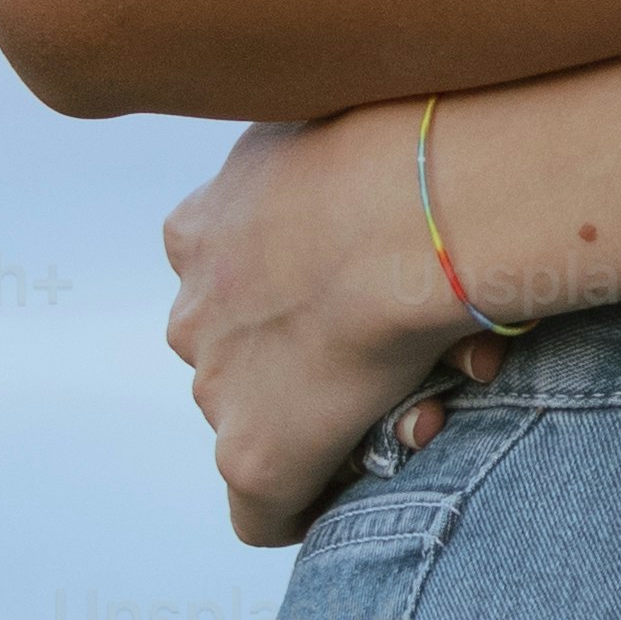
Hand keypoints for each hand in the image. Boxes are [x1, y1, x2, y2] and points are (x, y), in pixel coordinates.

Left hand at [161, 107, 489, 547]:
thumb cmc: (414, 137)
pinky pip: (266, 507)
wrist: (422, 202)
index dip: (299, 297)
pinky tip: (354, 492)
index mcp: (204, 227)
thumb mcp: (347, 112)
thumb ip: (338, 142)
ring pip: (264, 419)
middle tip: (403, 356)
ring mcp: (219, 383)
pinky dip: (303, 503)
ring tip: (426, 402)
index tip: (359, 300)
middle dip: (312, 362)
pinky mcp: (255, 454)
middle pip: (243, 353)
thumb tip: (389, 135)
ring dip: (328, 418)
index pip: (231, 277)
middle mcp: (195, 308)